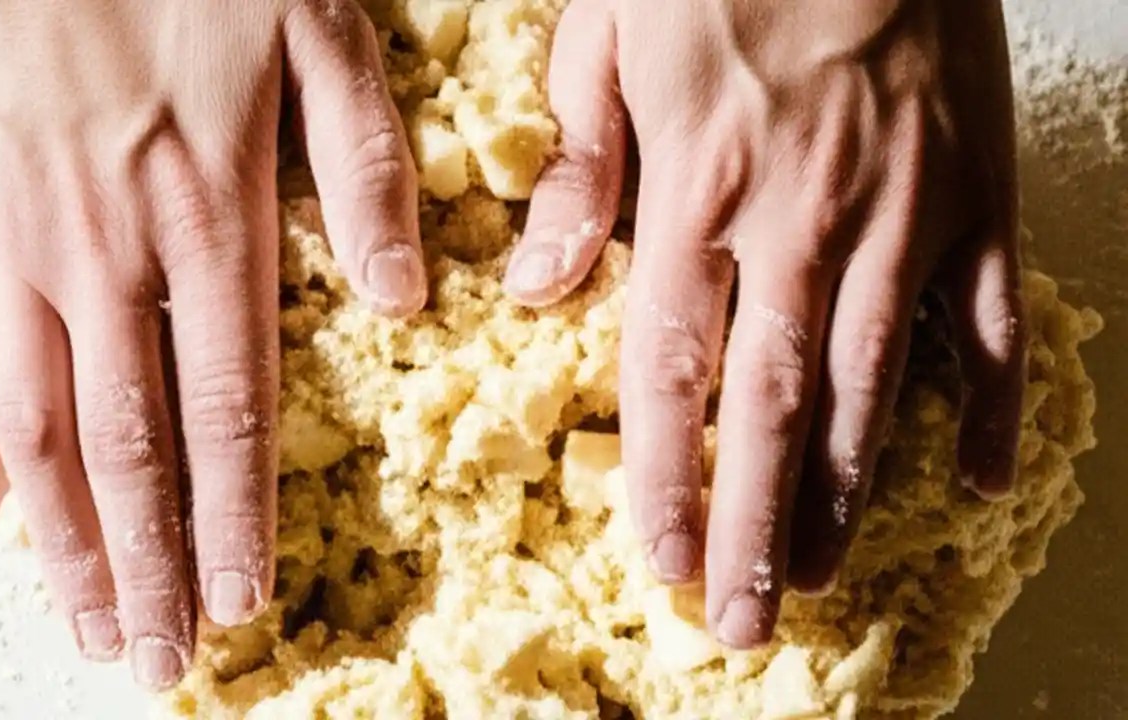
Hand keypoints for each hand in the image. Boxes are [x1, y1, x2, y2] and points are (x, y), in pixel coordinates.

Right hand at [0, 0, 424, 688]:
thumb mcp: (317, 33)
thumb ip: (363, 168)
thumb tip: (401, 297)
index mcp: (210, 216)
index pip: (227, 407)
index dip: (233, 517)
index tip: (239, 602)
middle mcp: (107, 252)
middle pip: (130, 443)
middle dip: (148, 564)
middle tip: (156, 658)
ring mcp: (15, 241)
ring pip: (39, 422)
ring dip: (66, 535)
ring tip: (86, 620)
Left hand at [504, 0, 1022, 647]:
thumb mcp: (604, 42)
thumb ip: (575, 172)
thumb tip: (537, 285)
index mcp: (698, 190)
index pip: (674, 369)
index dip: (667, 479)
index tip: (663, 562)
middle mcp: (800, 221)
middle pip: (774, 406)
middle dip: (756, 525)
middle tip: (745, 619)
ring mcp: (900, 213)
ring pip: (874, 382)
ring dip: (849, 491)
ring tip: (825, 573)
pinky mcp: (977, 193)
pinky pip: (989, 320)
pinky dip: (987, 403)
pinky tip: (979, 479)